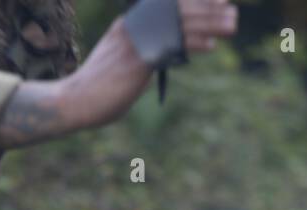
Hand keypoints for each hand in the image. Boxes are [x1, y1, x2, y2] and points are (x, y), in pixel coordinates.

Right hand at [0, 0, 236, 149]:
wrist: (74, 101)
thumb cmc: (99, 90)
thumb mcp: (125, 65)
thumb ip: (146, 56)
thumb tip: (167, 57)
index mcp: (129, 26)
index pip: (167, 6)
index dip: (195, 2)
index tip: (219, 0)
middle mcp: (133, 28)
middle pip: (177, 12)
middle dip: (208, 11)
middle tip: (232, 12)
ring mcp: (135, 43)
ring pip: (178, 27)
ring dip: (208, 25)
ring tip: (231, 25)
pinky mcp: (137, 61)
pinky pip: (169, 48)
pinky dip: (191, 45)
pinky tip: (210, 46)